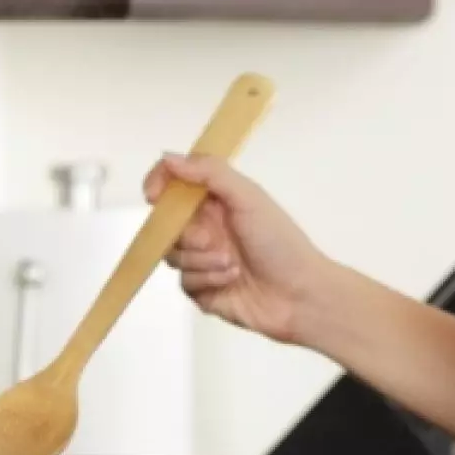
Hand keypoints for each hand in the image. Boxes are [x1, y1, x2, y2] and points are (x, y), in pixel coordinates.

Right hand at [145, 153, 325, 346]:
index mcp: (216, 201)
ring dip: (202, 260)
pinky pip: (184, 281)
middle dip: (186, 234)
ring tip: (233, 265)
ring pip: (172, 255)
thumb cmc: (280, 242)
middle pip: (165, 224)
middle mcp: (205, 227)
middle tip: (211, 240)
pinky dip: (207, 279)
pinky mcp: (201, 289)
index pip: (173, 183)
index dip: (159, 185)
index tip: (155, 196)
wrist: (299, 295)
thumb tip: (168, 158)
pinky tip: (232, 280)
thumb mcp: (249, 198)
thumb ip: (209, 172)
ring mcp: (201, 259)